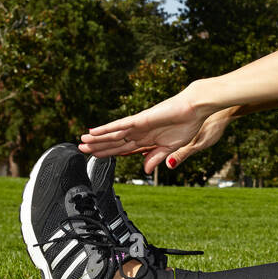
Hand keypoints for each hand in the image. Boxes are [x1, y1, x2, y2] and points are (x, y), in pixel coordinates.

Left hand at [79, 85, 234, 173]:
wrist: (196, 109)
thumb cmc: (188, 124)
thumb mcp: (172, 148)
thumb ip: (157, 157)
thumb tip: (145, 170)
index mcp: (148, 140)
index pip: (124, 149)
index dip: (110, 153)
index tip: (97, 157)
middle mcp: (140, 132)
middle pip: (114, 142)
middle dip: (99, 147)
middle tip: (82, 151)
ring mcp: (139, 125)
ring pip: (113, 134)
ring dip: (97, 139)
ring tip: (82, 143)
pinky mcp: (140, 119)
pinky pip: (120, 125)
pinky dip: (106, 129)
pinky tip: (94, 132)